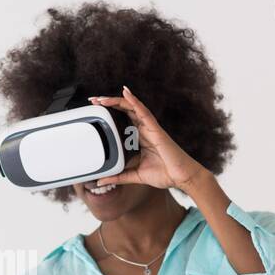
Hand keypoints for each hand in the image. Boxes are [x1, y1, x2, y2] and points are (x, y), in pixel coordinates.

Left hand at [89, 86, 211, 189]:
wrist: (182, 177)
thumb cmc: (164, 174)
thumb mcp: (135, 176)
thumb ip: (118, 177)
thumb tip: (100, 182)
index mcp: (139, 138)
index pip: (121, 120)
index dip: (108, 113)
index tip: (94, 111)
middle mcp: (143, 130)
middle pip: (124, 111)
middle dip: (108, 104)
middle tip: (92, 100)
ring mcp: (150, 128)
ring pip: (131, 108)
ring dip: (116, 101)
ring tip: (101, 98)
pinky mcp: (156, 129)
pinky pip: (143, 111)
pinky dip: (134, 101)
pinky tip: (125, 92)